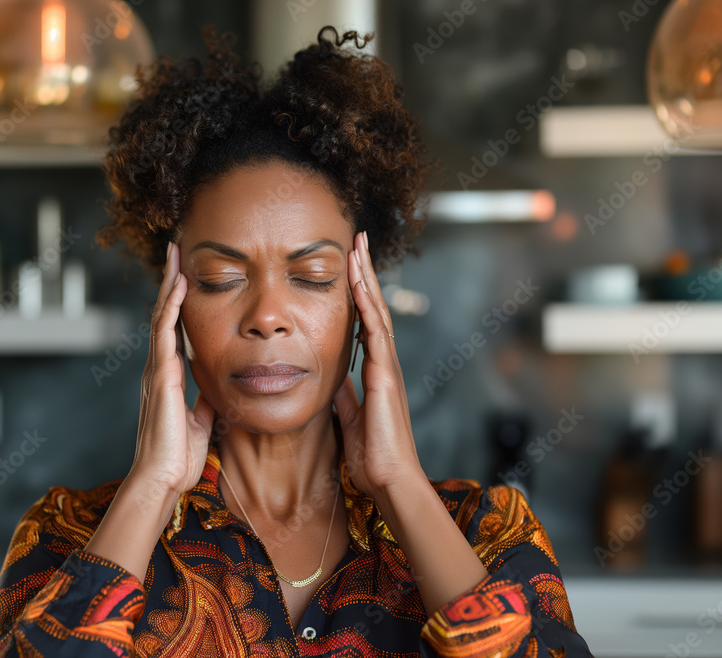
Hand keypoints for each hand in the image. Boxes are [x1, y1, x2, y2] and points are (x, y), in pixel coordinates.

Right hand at [128, 241, 215, 497]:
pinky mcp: (161, 376)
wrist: (162, 479)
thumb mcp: (200, 422)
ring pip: (160, 316)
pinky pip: (164, 333)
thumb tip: (216, 391)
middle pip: (162, 314)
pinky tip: (178, 285)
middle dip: (169, 282)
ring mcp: (157, 369)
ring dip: (169, 284)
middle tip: (175, 251)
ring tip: (175, 255)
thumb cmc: (178, 457)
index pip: (172, 329)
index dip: (177, 302)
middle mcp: (159, 367)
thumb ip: (205, 401)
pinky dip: (171, 306)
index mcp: (168, 376)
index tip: (184, 276)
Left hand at [332, 231, 425, 498]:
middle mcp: (384, 363)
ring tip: (358, 248)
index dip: (358, 293)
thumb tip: (332, 380)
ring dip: (366, 278)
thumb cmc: (373, 456)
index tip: (350, 266)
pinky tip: (359, 284)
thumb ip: (344, 396)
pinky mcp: (384, 375)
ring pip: (376, 311)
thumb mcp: (350, 418)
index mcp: (376, 371)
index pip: (366, 322)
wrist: (389, 480)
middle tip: (358, 240)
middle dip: (365, 273)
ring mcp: (387, 366)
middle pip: (374, 307)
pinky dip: (367, 305)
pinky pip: (375, 331)